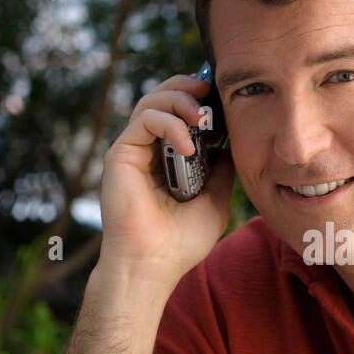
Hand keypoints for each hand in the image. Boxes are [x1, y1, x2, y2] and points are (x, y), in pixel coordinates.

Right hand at [98, 72, 234, 284]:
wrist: (154, 264)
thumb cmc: (181, 241)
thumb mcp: (215, 199)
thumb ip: (221, 169)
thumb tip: (233, 143)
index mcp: (167, 158)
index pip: (179, 113)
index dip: (198, 99)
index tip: (222, 98)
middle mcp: (147, 151)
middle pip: (162, 98)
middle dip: (188, 88)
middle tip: (210, 92)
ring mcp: (133, 151)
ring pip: (151, 102)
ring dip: (181, 101)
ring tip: (203, 118)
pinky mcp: (120, 154)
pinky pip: (144, 120)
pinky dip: (170, 124)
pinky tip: (189, 147)